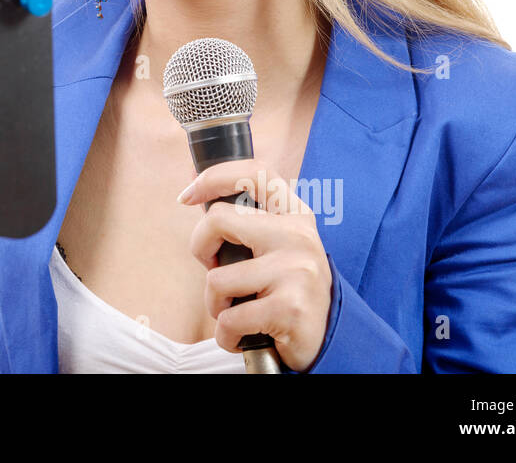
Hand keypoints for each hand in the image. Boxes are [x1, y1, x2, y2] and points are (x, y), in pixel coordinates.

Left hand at [178, 158, 332, 371]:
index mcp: (295, 214)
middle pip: (217, 219)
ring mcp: (297, 270)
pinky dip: (227, 335)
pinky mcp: (290, 308)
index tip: (187, 195)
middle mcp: (299, 236)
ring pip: (217, 278)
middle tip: (217, 270)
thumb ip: (240, 218)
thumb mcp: (273, 246)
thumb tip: (194, 182)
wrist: (328, 342)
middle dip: (201, 250)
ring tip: (240, 311)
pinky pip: (228, 319)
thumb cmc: (286, 290)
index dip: (213, 177)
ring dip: (216, 304)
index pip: (254, 172)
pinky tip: (247, 334)